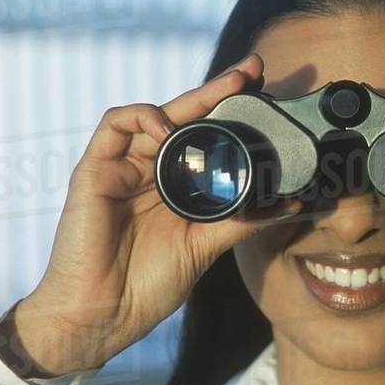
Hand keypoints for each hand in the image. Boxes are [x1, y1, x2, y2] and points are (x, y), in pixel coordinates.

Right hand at [6, 53, 298, 376]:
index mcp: (173, 187)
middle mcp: (147, 171)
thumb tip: (290, 204)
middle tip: (254, 69)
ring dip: (185, 104)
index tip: (263, 90)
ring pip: (151, 114)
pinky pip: (114, 124)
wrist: (105, 315)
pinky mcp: (94, 170)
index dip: (230, 111)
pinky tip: (166, 129)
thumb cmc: (148, 285)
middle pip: (183, 117)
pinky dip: (143, 117)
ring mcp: (120, 168)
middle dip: (218, 89)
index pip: (204, 137)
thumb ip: (243, 221)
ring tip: (215, 108)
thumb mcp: (206, 246)